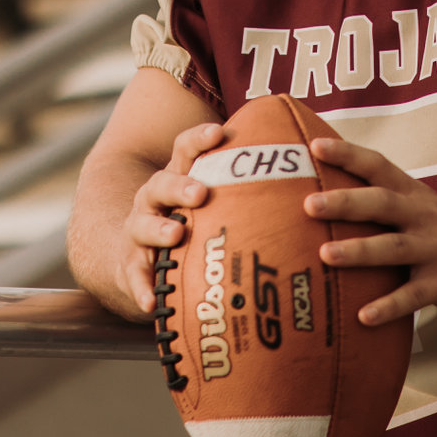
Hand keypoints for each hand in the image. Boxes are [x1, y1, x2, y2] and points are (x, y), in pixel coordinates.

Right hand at [107, 121, 229, 318]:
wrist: (137, 253)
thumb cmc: (189, 222)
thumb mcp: (209, 202)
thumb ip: (245, 193)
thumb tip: (306, 180)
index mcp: (177, 178)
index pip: (184, 150)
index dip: (199, 139)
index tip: (219, 133)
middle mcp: (153, 200)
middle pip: (161, 184)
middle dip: (180, 186)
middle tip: (200, 192)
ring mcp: (138, 230)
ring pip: (142, 225)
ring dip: (158, 229)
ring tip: (175, 235)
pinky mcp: (130, 264)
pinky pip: (134, 276)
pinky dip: (142, 288)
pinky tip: (150, 303)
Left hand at [306, 137, 436, 330]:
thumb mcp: (426, 216)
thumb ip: (388, 209)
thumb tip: (329, 202)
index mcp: (418, 197)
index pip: (380, 167)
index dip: (349, 155)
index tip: (315, 146)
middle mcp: (428, 217)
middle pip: (384, 203)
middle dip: (346, 202)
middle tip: (309, 205)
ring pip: (395, 248)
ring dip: (360, 250)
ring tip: (326, 256)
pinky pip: (414, 296)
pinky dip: (388, 305)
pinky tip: (364, 316)